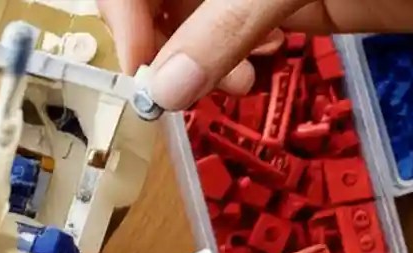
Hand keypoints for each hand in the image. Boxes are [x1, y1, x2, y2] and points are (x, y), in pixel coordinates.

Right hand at [100, 0, 412, 109]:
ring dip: (195, 61)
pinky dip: (229, 65)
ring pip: (188, 24)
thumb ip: (225, 30)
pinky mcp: (285, 5)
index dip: (126, 14)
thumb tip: (168, 84)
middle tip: (177, 82)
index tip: (143, 61)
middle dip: (162, 42)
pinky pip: (228, 40)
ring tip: (233, 82)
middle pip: (156, 1)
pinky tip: (253, 73)